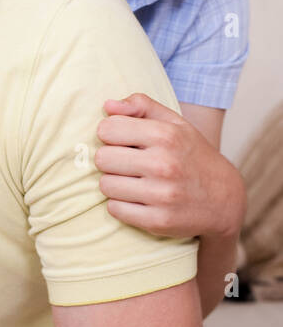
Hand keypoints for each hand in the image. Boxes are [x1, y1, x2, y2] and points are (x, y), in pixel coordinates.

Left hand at [97, 93, 245, 240]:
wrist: (225, 200)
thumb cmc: (191, 156)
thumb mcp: (175, 123)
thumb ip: (141, 105)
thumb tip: (107, 105)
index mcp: (166, 136)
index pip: (106, 129)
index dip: (111, 134)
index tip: (124, 140)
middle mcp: (164, 165)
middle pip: (101, 158)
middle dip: (111, 160)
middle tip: (128, 163)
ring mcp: (162, 195)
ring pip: (105, 185)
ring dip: (114, 183)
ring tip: (133, 181)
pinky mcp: (158, 221)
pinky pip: (114, 209)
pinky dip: (121, 205)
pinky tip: (138, 200)